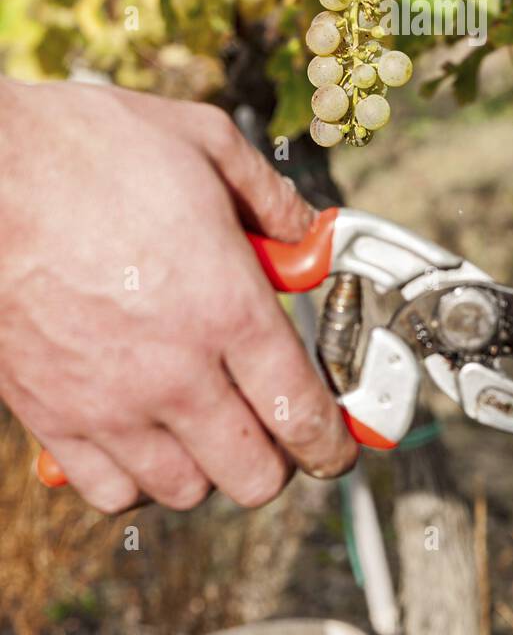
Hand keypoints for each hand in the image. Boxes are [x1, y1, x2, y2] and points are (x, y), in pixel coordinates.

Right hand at [0, 80, 356, 513]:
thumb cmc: (85, 150)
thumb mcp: (205, 144)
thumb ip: (270, 199)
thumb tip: (307, 238)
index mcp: (226, 306)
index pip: (303, 412)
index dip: (334, 441)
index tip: (338, 442)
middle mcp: (174, 371)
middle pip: (255, 474)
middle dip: (282, 458)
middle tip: (279, 426)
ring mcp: (109, 403)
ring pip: (186, 490)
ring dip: (210, 466)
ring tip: (212, 424)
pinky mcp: (51, 415)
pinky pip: (110, 490)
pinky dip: (137, 478)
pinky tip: (146, 433)